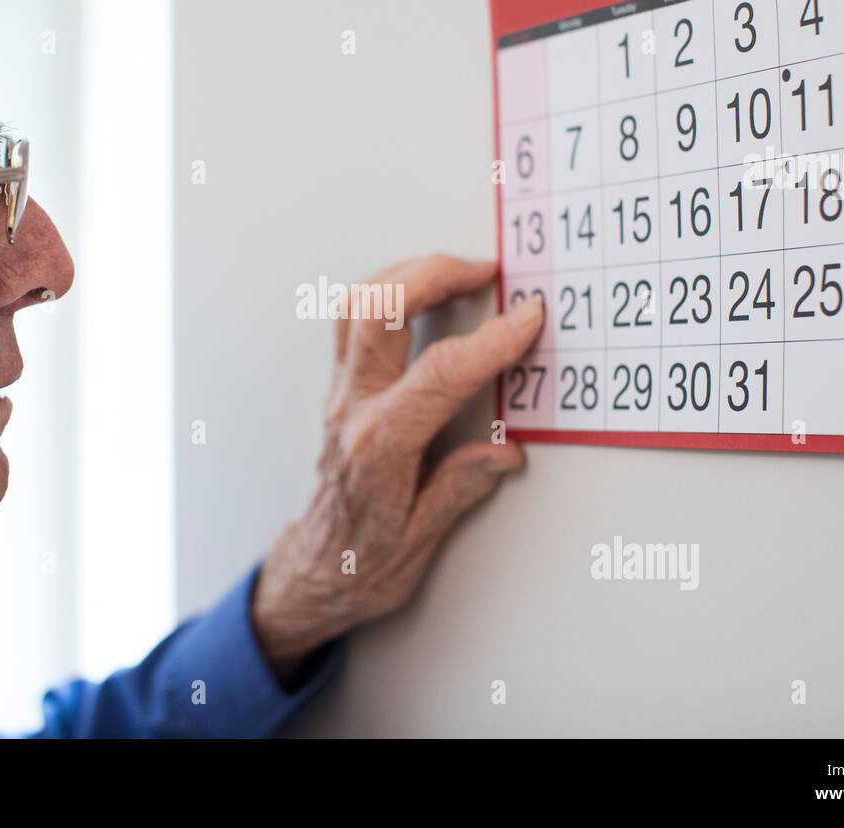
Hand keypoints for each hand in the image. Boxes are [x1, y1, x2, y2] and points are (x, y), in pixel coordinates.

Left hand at [251, 254, 543, 682]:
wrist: (316, 573)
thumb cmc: (362, 565)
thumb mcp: (419, 545)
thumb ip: (459, 490)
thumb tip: (503, 451)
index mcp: (378, 449)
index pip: (437, 377)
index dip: (489, 343)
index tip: (527, 319)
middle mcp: (352, 410)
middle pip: (377, 312)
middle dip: (433, 275)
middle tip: (486, 270)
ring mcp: (340, 395)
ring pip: (357, 306)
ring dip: (407, 275)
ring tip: (458, 271)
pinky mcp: (340, 390)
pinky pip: (354, 321)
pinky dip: (390, 293)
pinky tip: (422, 293)